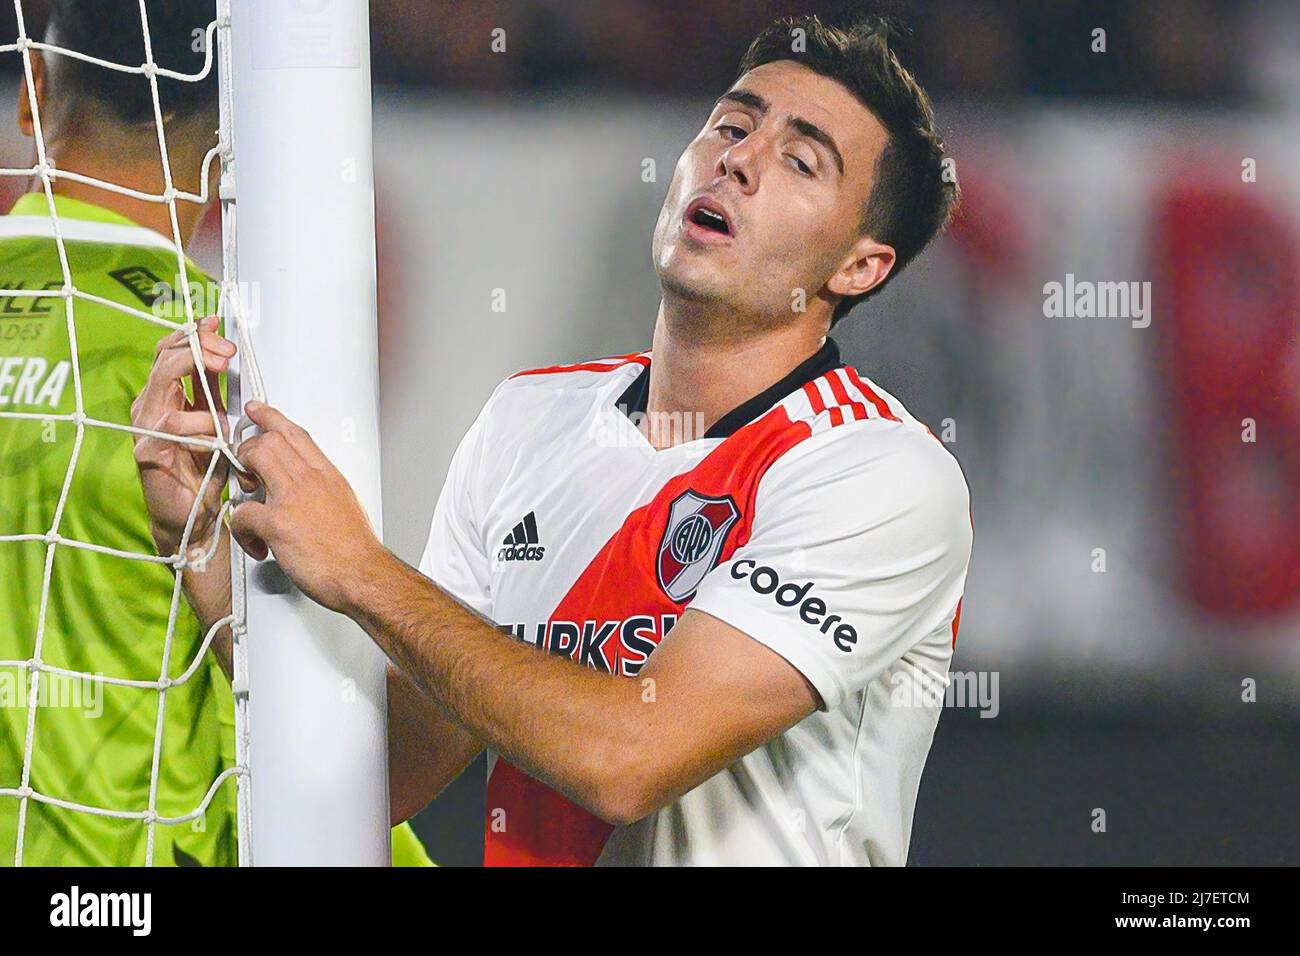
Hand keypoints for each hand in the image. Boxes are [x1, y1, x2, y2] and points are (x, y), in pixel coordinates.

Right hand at [131, 316, 233, 558]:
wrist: (196, 516)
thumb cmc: (205, 469)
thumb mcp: (216, 419)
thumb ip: (213, 389)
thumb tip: (221, 347)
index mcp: (166, 395)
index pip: (171, 350)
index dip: (193, 333)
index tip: (217, 325)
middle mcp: (151, 406)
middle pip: (165, 359)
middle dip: (198, 349)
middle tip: (227, 354)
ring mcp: (145, 428)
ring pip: (164, 387)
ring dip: (203, 395)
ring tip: (225, 418)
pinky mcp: (147, 451)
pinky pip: (170, 426)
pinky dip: (198, 427)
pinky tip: (215, 438)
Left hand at [228, 401, 387, 613]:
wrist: (363, 575)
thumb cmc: (356, 550)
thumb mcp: (346, 505)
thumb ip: (323, 490)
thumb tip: (307, 491)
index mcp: (328, 475)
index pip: (295, 432)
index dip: (271, 417)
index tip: (257, 410)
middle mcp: (311, 480)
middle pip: (269, 439)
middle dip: (248, 448)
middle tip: (245, 465)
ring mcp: (293, 499)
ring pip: (253, 458)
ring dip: (242, 477)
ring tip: (249, 499)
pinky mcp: (278, 524)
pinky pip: (242, 513)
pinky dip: (242, 531)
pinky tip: (256, 544)